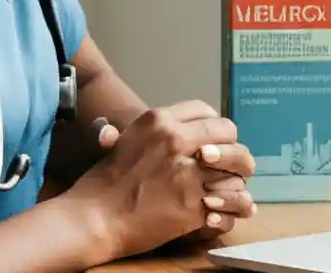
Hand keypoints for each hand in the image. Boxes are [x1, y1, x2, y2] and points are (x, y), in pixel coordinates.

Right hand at [94, 101, 256, 240]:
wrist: (93, 219)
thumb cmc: (102, 183)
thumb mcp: (121, 142)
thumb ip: (148, 133)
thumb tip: (156, 128)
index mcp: (159, 120)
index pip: (206, 111)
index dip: (214, 126)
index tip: (213, 140)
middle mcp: (177, 140)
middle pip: (228, 133)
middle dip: (232, 148)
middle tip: (230, 163)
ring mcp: (188, 172)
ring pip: (236, 165)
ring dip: (237, 176)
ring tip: (232, 185)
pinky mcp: (194, 203)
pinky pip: (230, 199)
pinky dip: (232, 207)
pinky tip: (226, 210)